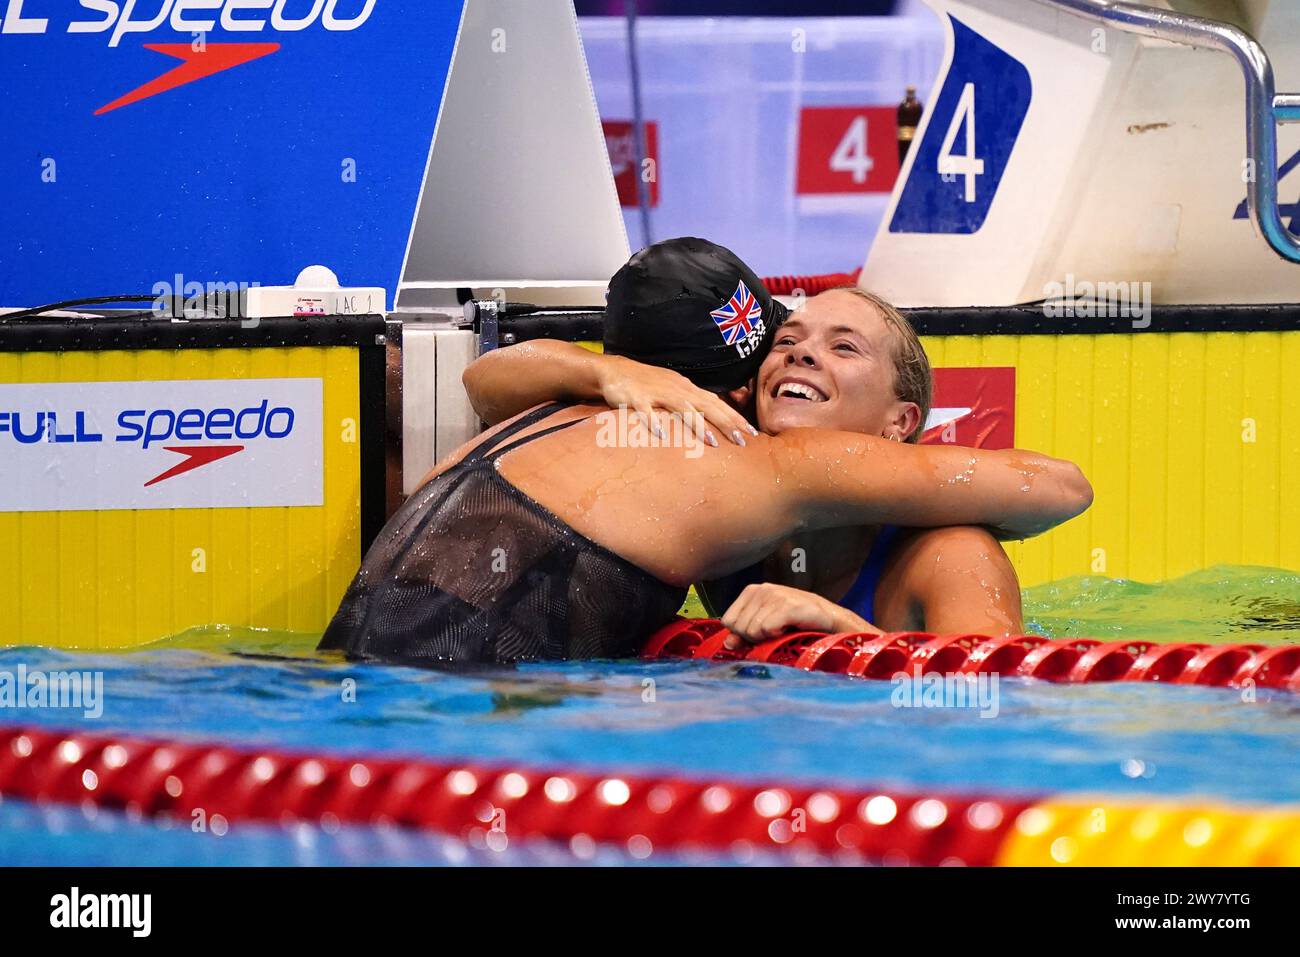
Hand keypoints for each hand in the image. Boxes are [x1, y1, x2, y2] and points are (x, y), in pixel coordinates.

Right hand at [596, 354, 757, 446]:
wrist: (614, 370)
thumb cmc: (647, 384)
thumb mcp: (674, 390)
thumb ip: (693, 402)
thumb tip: (716, 417)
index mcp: (687, 388)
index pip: (717, 403)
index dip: (735, 417)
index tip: (752, 433)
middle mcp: (676, 389)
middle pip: (707, 406)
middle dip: (726, 423)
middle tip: (743, 440)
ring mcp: (656, 393)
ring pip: (682, 409)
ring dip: (699, 425)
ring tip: (713, 442)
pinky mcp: (636, 399)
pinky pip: (646, 411)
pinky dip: (653, 422)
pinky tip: (661, 435)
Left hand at [720, 583, 881, 648]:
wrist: (831, 621)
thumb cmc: (797, 624)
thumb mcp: (766, 628)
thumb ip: (744, 635)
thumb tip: (728, 644)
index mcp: (752, 591)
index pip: (727, 620)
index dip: (742, 634)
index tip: (762, 632)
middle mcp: (761, 589)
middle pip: (737, 627)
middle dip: (754, 638)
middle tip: (775, 632)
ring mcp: (775, 595)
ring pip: (750, 630)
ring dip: (767, 638)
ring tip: (784, 629)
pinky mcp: (787, 605)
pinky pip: (765, 629)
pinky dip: (776, 636)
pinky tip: (789, 629)